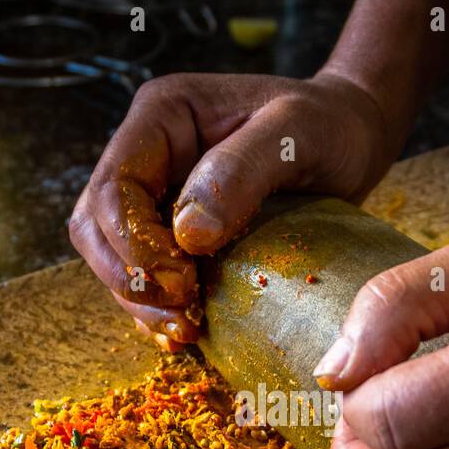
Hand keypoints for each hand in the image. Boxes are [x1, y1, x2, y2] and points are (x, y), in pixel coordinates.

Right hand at [68, 72, 391, 347]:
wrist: (353, 138)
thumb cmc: (329, 125)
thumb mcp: (296, 133)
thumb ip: (240, 172)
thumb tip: (189, 235)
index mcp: (163, 117)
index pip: (114, 185)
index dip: (133, 242)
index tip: (180, 281)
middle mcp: (149, 156)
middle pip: (96, 225)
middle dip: (126, 276)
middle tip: (180, 310)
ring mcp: (157, 195)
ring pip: (111, 257)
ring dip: (137, 301)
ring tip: (184, 329)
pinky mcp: (175, 233)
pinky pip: (143, 276)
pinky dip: (155, 309)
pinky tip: (185, 331)